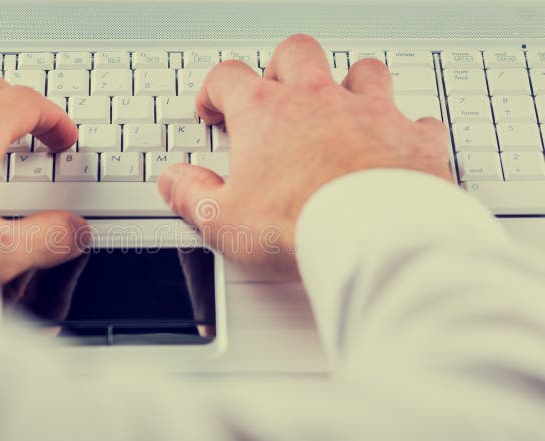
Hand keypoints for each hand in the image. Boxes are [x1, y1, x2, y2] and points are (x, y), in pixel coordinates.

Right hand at [158, 35, 451, 277]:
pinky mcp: (413, 138)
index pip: (227, 77)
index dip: (214, 90)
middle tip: (276, 91)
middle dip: (282, 66)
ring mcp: (370, 112)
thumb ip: (191, 194)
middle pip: (296, 53)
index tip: (213, 108)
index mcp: (266, 113)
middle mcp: (318, 100)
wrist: (377, 240)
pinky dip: (403, 130)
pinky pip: (414, 120)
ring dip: (349, 83)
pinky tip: (395, 146)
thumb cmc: (300, 225)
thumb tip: (174, 181)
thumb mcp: (222, 219)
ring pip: (362, 71)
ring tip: (340, 106)